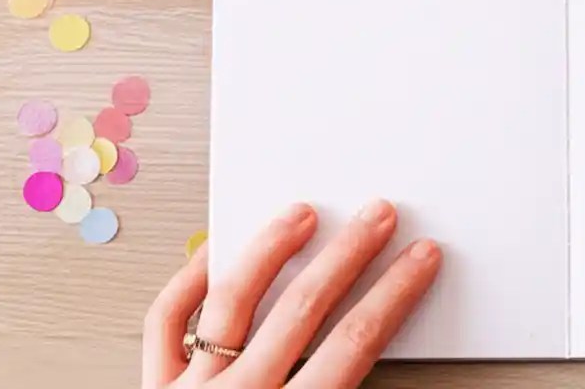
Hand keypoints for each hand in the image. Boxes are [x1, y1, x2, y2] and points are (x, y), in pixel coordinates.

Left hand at [143, 201, 440, 388]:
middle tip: (377, 217)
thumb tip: (387, 380)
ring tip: (301, 213)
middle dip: (349, 255)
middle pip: (304, 309)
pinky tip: (217, 253)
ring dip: (274, 249)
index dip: (394, 295)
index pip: (354, 345)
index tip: (419, 261)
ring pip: (234, 300)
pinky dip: (190, 280)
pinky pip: (165, 321)